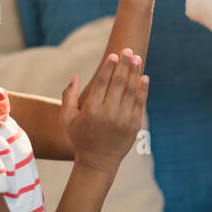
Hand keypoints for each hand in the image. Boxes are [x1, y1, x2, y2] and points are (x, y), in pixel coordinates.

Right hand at [60, 50, 148, 175]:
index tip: (114, 55)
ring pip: (131, 91)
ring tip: (137, 59)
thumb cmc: (80, 137)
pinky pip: (139, 103)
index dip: (109, 67)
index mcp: (91, 110)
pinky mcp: (134, 125)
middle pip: (119, 83)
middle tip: (128, 50)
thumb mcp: (67, 118)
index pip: (102, 82)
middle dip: (124, 64)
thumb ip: (68, 96)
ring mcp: (123, 120)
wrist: (98, 162)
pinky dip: (143, 89)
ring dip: (135, 72)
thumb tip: (75, 75)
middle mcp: (108, 114)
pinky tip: (144, 77)